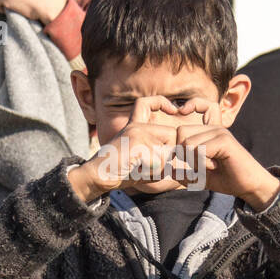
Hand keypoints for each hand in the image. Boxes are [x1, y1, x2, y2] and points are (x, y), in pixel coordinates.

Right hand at [68, 96, 185, 201]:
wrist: (98, 176)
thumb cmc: (122, 172)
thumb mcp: (143, 159)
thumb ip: (161, 154)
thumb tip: (181, 152)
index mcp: (135, 126)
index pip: (147, 103)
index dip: (161, 102)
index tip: (172, 109)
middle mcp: (136, 126)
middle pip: (171, 134)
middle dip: (167, 154)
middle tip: (147, 165)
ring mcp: (137, 133)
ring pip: (167, 150)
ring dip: (159, 166)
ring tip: (140, 168)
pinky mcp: (136, 143)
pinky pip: (159, 160)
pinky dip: (152, 172)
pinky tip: (137, 171)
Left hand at [171, 99, 279, 208]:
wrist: (250, 186)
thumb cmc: (226, 179)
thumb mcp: (200, 177)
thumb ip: (184, 173)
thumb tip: (169, 171)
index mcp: (207, 132)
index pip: (180, 130)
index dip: (178, 145)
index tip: (185, 159)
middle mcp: (213, 127)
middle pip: (180, 134)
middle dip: (184, 155)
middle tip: (201, 166)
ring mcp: (219, 132)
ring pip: (188, 143)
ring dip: (195, 161)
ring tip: (210, 166)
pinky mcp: (224, 140)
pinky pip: (200, 150)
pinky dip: (203, 163)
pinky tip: (216, 166)